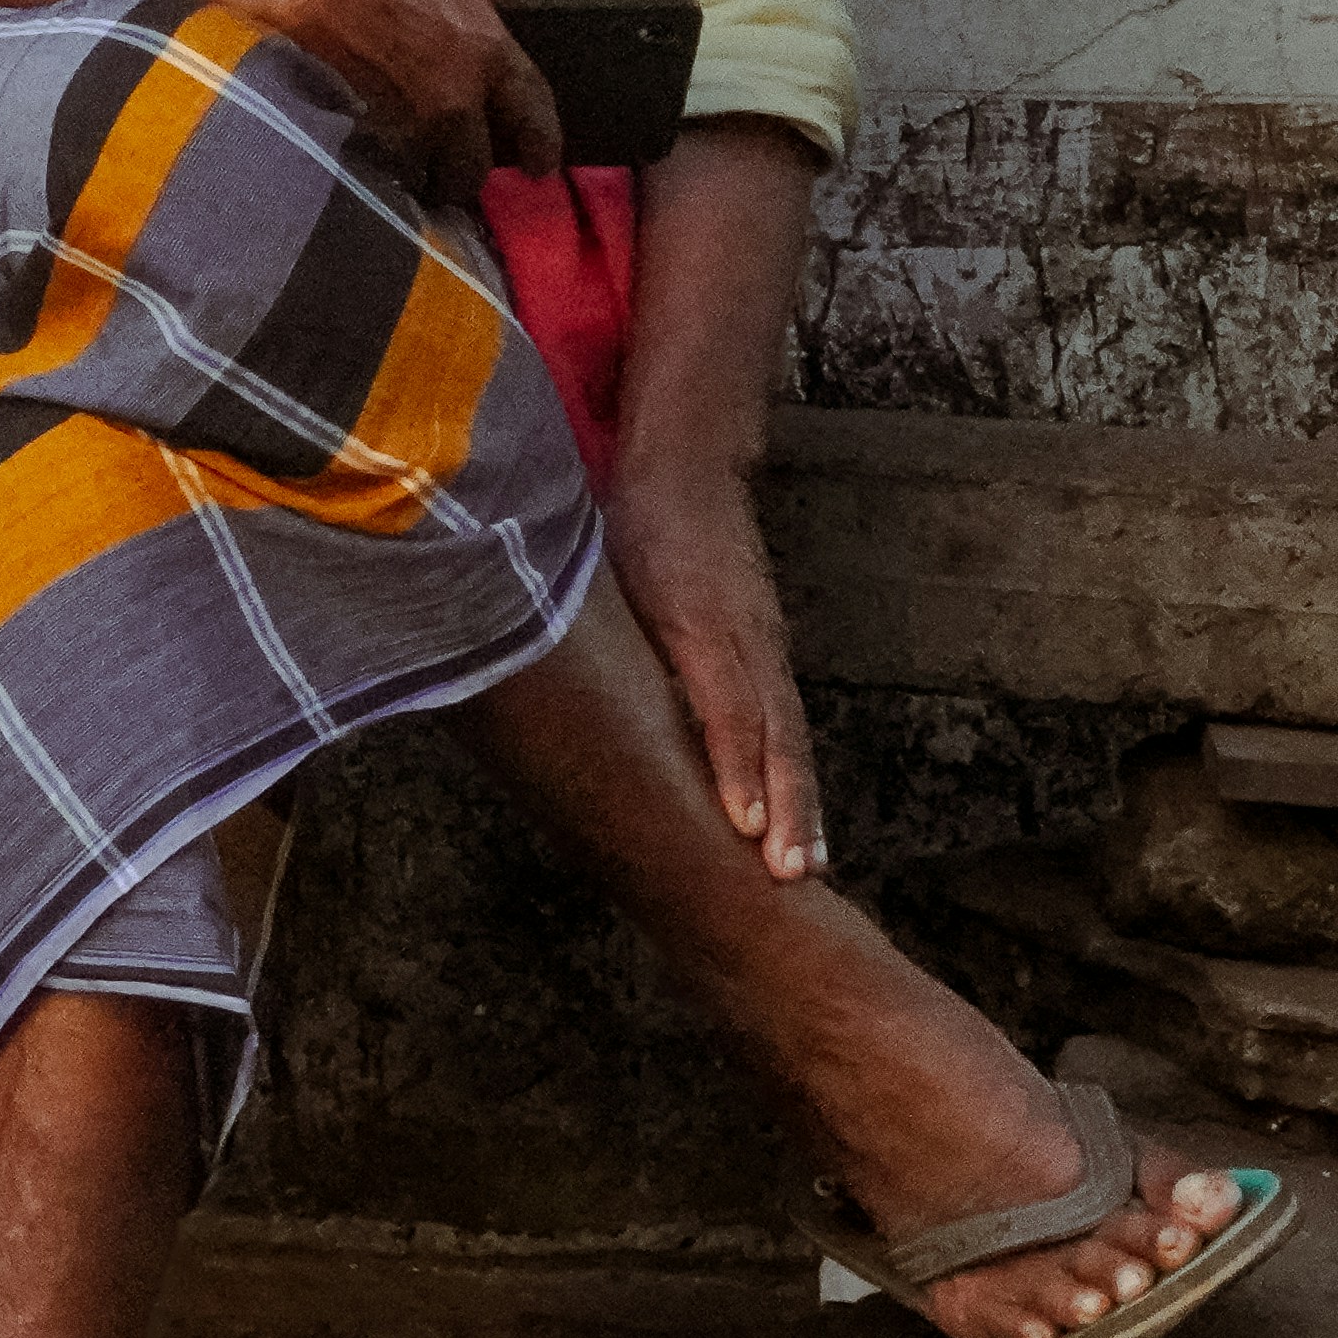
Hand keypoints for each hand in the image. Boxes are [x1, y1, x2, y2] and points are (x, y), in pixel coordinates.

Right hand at [245, 0, 559, 202]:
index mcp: (485, 47)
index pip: (531, 107)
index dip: (541, 139)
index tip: (538, 164)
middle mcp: (456, 95)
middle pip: (473, 160)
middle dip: (467, 172)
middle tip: (459, 177)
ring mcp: (407, 119)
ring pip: (427, 169)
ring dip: (423, 172)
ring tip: (411, 172)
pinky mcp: (361, 131)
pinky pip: (383, 160)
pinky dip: (383, 162)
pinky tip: (374, 154)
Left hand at [610, 458, 824, 879]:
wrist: (696, 465)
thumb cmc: (642, 520)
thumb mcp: (608, 559)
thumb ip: (586, 618)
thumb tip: (529, 660)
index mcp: (701, 621)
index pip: (728, 706)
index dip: (736, 765)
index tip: (744, 823)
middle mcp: (746, 641)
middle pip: (775, 734)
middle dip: (785, 806)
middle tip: (791, 871)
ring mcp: (767, 648)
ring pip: (792, 735)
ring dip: (803, 804)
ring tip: (807, 868)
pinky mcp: (772, 653)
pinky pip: (790, 722)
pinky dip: (800, 776)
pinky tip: (801, 825)